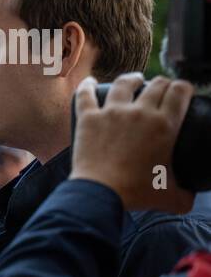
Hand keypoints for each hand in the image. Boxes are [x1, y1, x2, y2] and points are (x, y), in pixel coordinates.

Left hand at [70, 74, 194, 212]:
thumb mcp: (172, 196)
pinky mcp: (88, 118)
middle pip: (156, 84)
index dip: (183, 87)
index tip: (182, 92)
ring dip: (132, 79)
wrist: (101, 192)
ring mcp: (112, 113)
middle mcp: (140, 113)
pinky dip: (87, 85)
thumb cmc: (137, 193)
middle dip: (162, 83)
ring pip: (124, 84)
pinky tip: (90, 81)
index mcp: (165, 125)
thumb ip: (187, 195)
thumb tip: (191, 197)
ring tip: (135, 79)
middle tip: (162, 89)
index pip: (180, 91)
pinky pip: (85, 94)